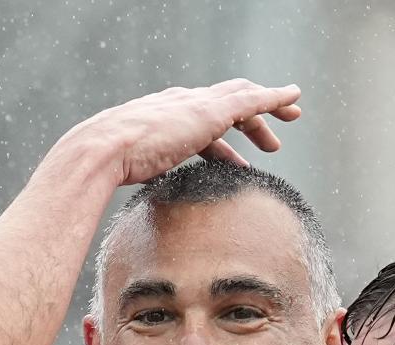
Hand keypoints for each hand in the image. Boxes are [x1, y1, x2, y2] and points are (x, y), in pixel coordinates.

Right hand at [64, 80, 301, 186]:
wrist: (102, 151)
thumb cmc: (107, 167)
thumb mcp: (130, 170)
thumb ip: (140, 174)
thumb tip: (138, 197)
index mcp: (163, 116)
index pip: (201, 122)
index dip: (223, 136)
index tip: (237, 154)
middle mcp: (181, 102)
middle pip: (225, 103)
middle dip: (251, 114)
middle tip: (271, 137)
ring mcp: (195, 104)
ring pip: (243, 97)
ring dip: (269, 105)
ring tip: (291, 117)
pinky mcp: (211, 111)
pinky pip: (252, 100)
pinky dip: (274, 97)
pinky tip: (292, 98)